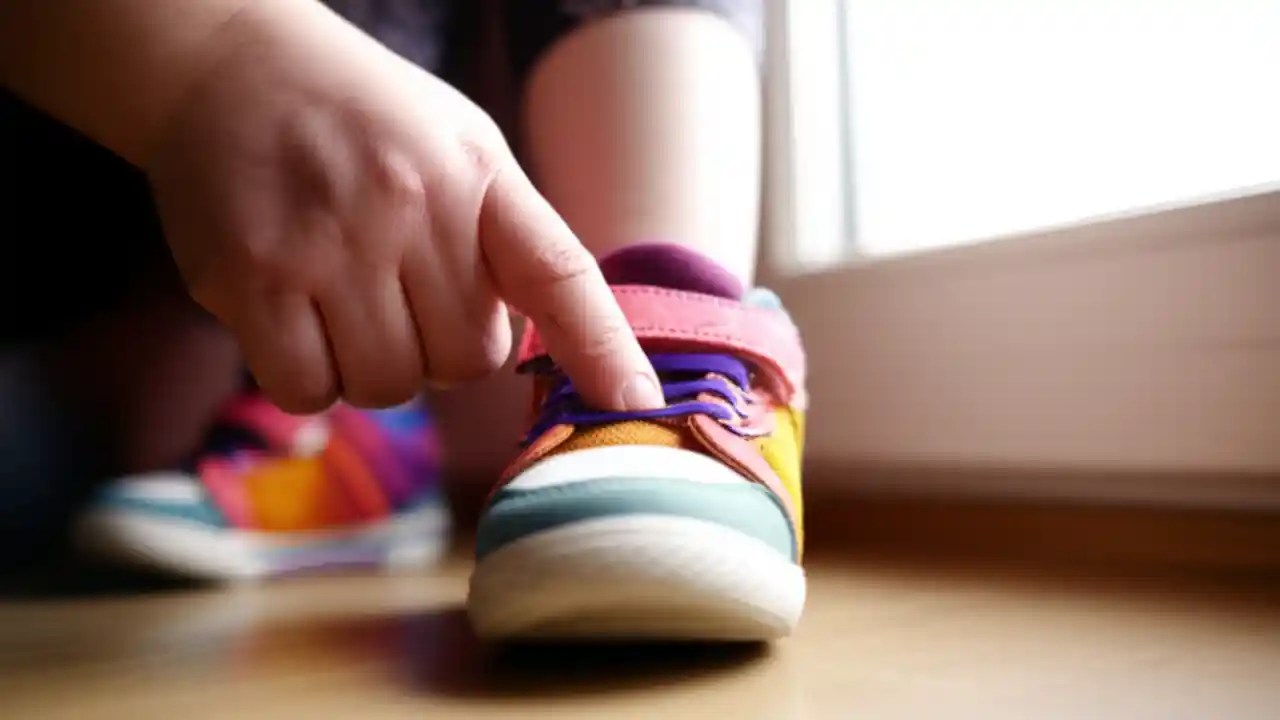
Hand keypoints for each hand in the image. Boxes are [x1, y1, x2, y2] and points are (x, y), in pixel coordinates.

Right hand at [144, 2, 661, 412]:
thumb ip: (504, 238)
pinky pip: (309, 390)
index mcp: (475, 173)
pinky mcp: (250, 277)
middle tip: (398, 290)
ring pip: (389, 385)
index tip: (637, 400)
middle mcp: (410, 205)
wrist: (224, 63)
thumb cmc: (358, 119)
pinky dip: (309, 377)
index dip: (603, 347)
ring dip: (371, 364)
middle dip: (438, 347)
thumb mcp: (458, 147)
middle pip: (465, 361)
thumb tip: (537, 354)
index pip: (558, 272)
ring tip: (342, 294)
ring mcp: (327, 243)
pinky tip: (295, 319)